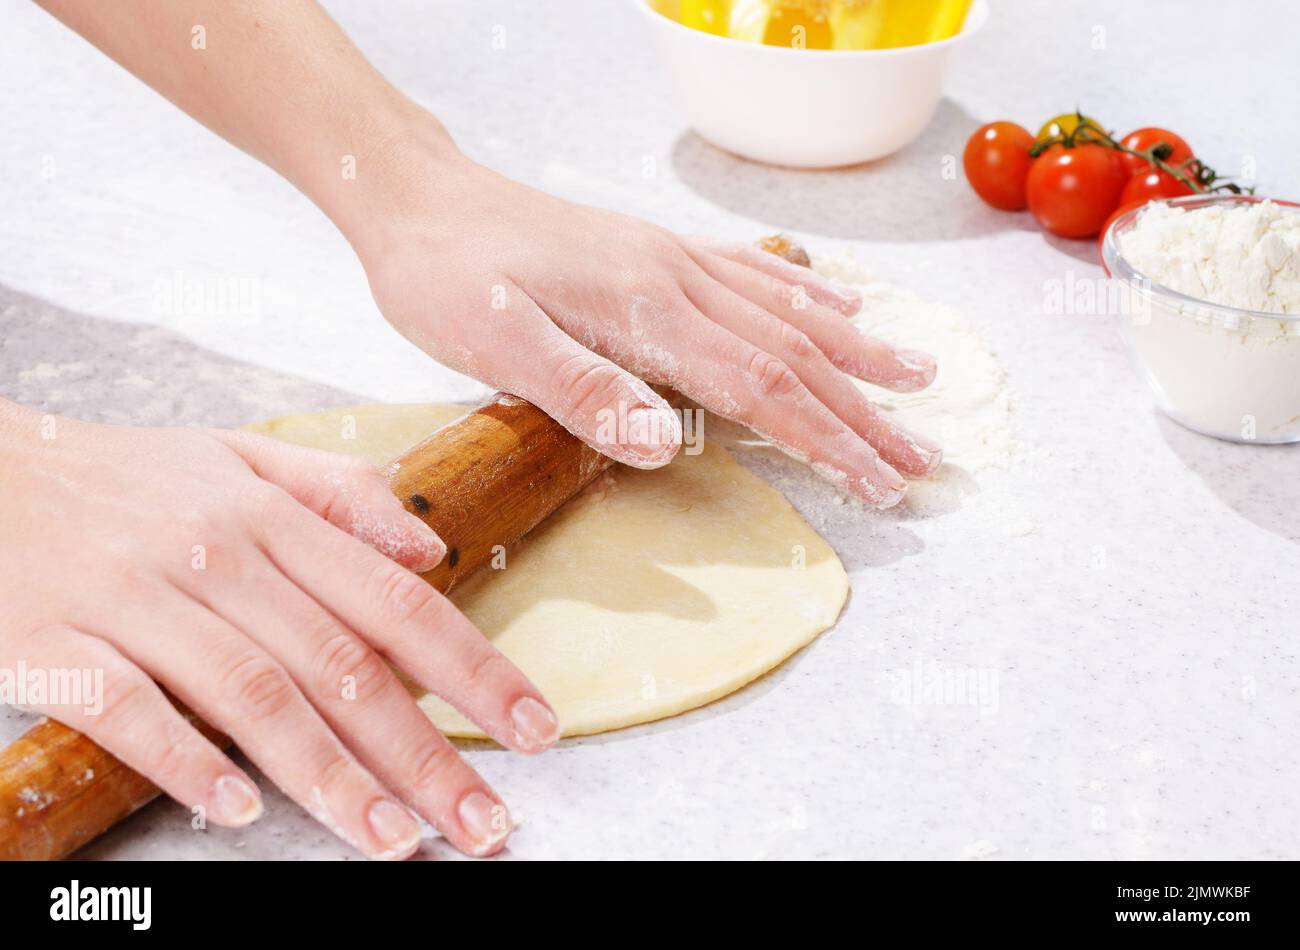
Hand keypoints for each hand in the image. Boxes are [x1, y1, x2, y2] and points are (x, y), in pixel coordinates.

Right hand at [0, 403, 557, 857]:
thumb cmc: (123, 478)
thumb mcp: (237, 456)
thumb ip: (340, 494)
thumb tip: (431, 547)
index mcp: (270, 518)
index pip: (397, 603)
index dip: (474, 670)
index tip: (534, 729)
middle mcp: (216, 556)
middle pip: (342, 667)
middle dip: (424, 754)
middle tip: (485, 824)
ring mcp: (135, 601)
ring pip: (254, 698)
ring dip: (332, 778)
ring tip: (394, 839)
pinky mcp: (52, 644)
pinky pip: (129, 712)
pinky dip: (187, 762)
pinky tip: (241, 812)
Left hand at [352, 147, 941, 508]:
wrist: (419, 197)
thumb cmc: (445, 277)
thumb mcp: (493, 345)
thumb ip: (583, 391)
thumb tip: (667, 445)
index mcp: (645, 310)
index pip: (760, 385)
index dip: (825, 439)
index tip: (878, 482)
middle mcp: (675, 278)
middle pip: (793, 352)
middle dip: (862, 412)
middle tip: (920, 457)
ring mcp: (671, 258)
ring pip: (786, 310)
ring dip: (854, 351)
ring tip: (916, 376)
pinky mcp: (656, 249)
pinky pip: (752, 271)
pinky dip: (805, 295)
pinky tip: (837, 306)